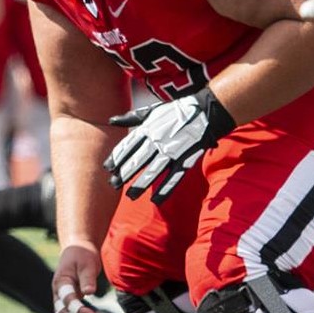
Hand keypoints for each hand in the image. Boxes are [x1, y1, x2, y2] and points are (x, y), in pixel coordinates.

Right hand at [52, 244, 102, 312]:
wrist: (77, 251)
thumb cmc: (82, 255)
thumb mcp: (86, 262)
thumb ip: (87, 277)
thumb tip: (89, 292)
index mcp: (61, 282)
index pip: (67, 299)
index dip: (78, 309)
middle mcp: (58, 293)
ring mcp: (61, 300)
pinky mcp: (67, 304)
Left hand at [104, 89, 234, 202]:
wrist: (205, 111)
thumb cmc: (176, 112)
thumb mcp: (152, 111)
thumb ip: (131, 118)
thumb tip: (111, 120)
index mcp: (149, 128)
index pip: (128, 145)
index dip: (117, 158)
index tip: (107, 168)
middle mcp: (158, 140)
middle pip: (138, 160)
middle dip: (124, 173)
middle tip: (113, 185)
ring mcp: (172, 151)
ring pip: (153, 171)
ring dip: (141, 184)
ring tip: (129, 195)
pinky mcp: (186, 160)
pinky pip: (174, 177)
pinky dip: (165, 190)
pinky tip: (155, 201)